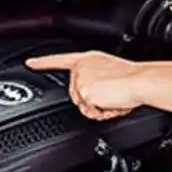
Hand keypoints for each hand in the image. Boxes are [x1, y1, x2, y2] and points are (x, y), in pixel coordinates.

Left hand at [25, 51, 142, 119]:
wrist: (141, 81)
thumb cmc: (133, 78)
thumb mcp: (109, 71)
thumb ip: (94, 78)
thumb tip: (92, 93)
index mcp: (87, 59)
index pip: (60, 60)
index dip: (43, 62)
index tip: (30, 63)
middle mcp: (81, 68)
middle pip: (74, 93)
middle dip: (91, 100)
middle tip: (110, 96)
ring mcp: (81, 81)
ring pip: (82, 105)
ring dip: (98, 107)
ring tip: (114, 98)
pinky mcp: (84, 93)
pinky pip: (89, 113)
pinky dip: (102, 113)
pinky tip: (112, 103)